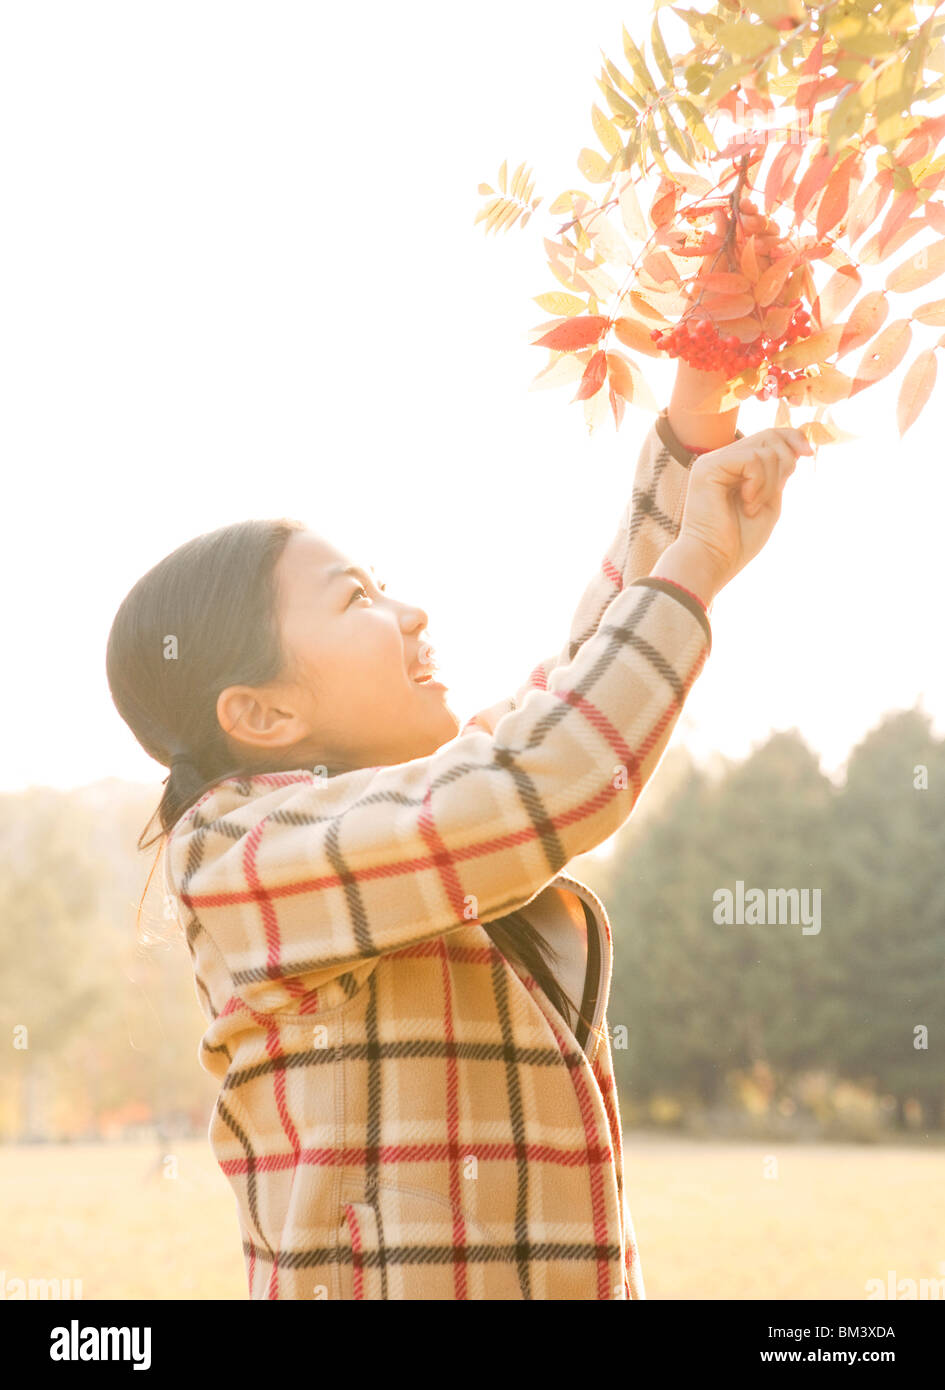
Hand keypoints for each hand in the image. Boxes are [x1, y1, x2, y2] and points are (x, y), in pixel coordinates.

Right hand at [652, 427, 812, 602]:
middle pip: (769, 436)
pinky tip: (747, 503)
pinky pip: (751, 460)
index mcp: (734, 466)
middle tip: (775, 494)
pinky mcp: (708, 468)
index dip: (792, 437)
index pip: (768, 436)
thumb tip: (799, 444)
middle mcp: (721, 459)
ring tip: (753, 507)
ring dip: (770, 482)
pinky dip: (758, 483)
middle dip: (785, 463)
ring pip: (763, 450)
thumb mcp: (770, 499)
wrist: (715, 560)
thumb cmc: (740, 539)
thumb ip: (779, 472)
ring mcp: (712, 461)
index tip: (809, 453)